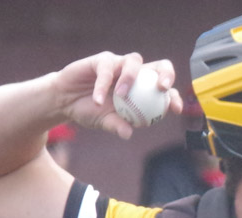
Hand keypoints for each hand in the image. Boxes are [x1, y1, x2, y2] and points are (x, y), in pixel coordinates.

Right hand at [51, 53, 179, 138]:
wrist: (65, 101)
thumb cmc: (90, 111)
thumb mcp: (104, 122)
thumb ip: (117, 125)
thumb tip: (128, 133)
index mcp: (143, 90)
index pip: (164, 89)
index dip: (174, 97)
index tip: (175, 109)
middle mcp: (135, 74)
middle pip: (159, 66)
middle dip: (166, 74)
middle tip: (162, 89)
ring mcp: (120, 64)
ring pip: (134, 61)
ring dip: (130, 78)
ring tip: (121, 96)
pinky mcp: (102, 60)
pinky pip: (107, 68)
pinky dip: (102, 85)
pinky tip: (98, 100)